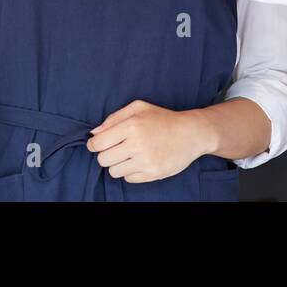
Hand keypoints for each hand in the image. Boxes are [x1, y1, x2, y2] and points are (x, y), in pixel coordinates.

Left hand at [87, 100, 206, 183]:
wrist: (192, 133)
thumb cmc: (163, 119)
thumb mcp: (139, 107)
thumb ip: (114, 118)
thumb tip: (94, 133)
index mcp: (131, 125)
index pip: (98, 143)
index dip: (94, 145)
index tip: (97, 144)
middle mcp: (137, 144)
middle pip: (103, 160)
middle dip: (105, 155)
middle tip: (116, 149)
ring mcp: (146, 161)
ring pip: (113, 172)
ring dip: (117, 164)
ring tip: (129, 155)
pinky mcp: (153, 173)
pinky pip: (128, 178)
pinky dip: (131, 172)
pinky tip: (140, 161)